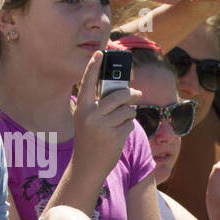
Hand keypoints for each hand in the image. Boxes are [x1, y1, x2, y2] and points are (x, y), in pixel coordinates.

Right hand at [72, 52, 134, 177]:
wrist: (87, 166)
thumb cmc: (89, 139)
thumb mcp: (87, 120)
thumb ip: (99, 105)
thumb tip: (123, 91)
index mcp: (82, 109)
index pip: (87, 83)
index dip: (94, 67)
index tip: (100, 52)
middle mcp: (91, 116)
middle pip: (119, 96)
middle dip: (131, 95)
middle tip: (137, 94)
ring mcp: (104, 127)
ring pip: (128, 110)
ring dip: (129, 114)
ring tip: (122, 121)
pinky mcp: (115, 137)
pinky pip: (130, 124)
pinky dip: (128, 127)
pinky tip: (119, 134)